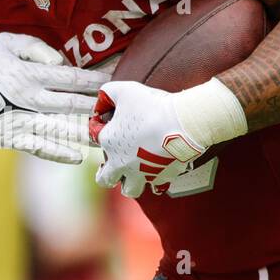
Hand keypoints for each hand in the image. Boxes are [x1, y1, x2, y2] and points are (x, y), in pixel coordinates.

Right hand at [0, 32, 105, 163]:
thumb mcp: (6, 43)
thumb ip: (35, 47)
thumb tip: (60, 61)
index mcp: (31, 74)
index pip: (72, 77)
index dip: (95, 80)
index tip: (114, 81)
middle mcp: (30, 98)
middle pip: (72, 103)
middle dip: (96, 105)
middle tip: (118, 109)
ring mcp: (22, 120)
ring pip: (60, 127)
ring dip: (84, 132)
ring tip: (105, 135)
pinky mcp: (13, 137)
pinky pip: (39, 147)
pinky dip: (58, 152)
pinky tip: (76, 157)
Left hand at [89, 81, 206, 197]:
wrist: (183, 123)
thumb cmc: (153, 106)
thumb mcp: (125, 90)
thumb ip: (108, 93)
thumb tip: (102, 100)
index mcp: (109, 142)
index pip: (95, 137)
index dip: (101, 126)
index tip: (111, 119)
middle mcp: (122, 162)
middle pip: (105, 179)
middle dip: (106, 174)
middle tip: (112, 166)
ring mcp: (142, 173)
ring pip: (130, 190)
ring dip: (130, 183)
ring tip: (135, 173)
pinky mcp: (162, 177)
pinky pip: (156, 186)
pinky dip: (156, 180)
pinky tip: (159, 170)